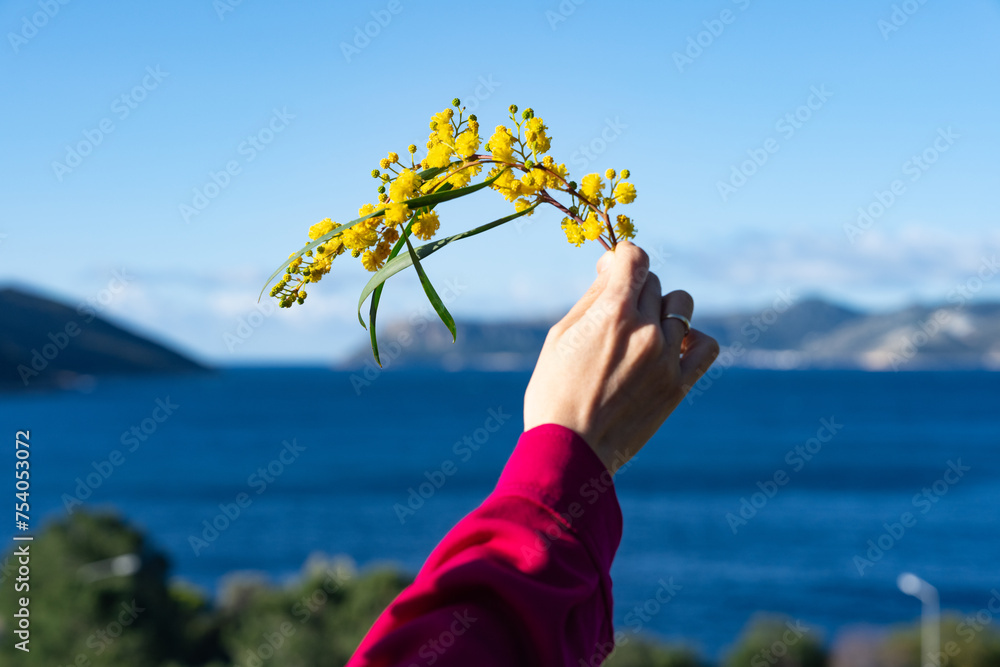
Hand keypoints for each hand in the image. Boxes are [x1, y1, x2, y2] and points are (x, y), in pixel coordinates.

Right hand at [523, 241, 718, 472]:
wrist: (569, 452)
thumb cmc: (554, 392)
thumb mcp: (561, 336)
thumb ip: (592, 297)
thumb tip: (613, 269)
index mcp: (613, 311)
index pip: (635, 257)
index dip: (622, 257)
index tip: (613, 269)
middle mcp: (646, 329)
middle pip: (653, 283)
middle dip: (634, 289)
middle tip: (613, 313)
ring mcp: (667, 357)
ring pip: (680, 305)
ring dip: (662, 309)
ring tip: (642, 330)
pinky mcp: (679, 384)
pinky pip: (705, 345)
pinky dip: (692, 338)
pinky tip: (673, 346)